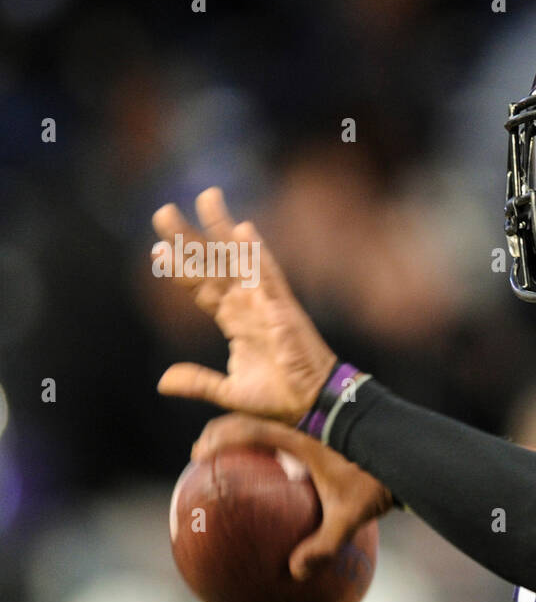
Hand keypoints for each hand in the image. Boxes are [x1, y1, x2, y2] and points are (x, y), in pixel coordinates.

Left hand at [152, 187, 337, 424]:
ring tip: (205, 198)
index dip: (180, 271)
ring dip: (220, 229)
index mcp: (235, 321)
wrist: (313, 404)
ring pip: (239, 258)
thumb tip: (163, 381)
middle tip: (162, 212)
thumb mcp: (230, 392)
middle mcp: (248, 304)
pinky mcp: (283, 308)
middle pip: (213, 264)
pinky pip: (269, 276)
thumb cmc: (280, 399)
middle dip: (188, 238)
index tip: (156, 253)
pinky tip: (242, 230)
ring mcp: (266, 302)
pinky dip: (256, 253)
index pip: (201, 289)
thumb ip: (198, 382)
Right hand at [193, 413, 393, 580]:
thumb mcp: (352, 514)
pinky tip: (277, 474)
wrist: (409, 452)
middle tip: (204, 451)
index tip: (199, 455)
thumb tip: (295, 573)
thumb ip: (324, 544)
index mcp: (300, 436)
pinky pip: (291, 435)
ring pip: (270, 423)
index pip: (249, 429)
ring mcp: (313, 427)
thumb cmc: (378, 478)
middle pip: (251, 419)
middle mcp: (303, 425)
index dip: (220, 439)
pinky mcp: (325, 434)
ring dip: (248, 434)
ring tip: (230, 458)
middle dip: (223, 432)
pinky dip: (276, 448)